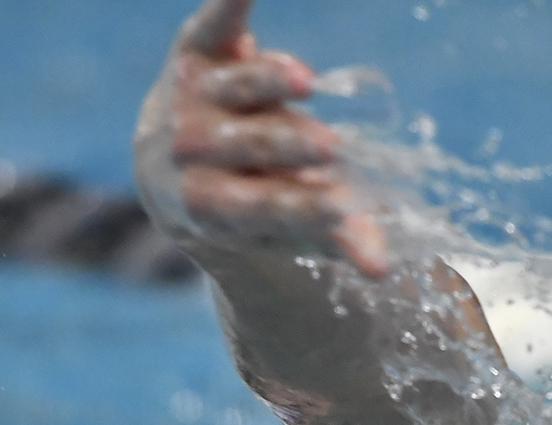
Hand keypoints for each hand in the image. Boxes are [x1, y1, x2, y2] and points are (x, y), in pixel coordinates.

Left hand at [134, 0, 389, 277]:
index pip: (266, 208)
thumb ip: (335, 237)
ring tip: (302, 83)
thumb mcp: (288, 225)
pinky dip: (230, 4)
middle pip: (251, 147)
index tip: (341, 212)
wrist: (167, 162)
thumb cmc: (250, 197)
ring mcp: (190, 101)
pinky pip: (213, 25)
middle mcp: (193, 155)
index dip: (304, 209)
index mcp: (216, 209)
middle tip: (330, 150)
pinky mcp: (195, 52)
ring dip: (266, 83)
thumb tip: (384, 270)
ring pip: (236, 89)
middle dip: (289, 146)